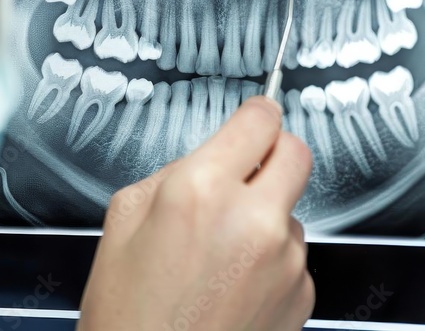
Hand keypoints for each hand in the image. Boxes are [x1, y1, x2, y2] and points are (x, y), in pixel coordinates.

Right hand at [78, 96, 313, 330]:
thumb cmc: (127, 312)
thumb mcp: (123, 218)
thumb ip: (172, 175)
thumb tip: (208, 160)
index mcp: (201, 190)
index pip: (261, 119)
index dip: (258, 113)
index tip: (256, 116)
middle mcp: (253, 219)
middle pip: (297, 151)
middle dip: (274, 151)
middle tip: (248, 167)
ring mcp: (284, 260)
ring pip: (293, 207)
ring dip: (268, 212)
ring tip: (221, 249)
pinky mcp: (300, 295)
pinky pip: (295, 255)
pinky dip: (272, 258)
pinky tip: (234, 281)